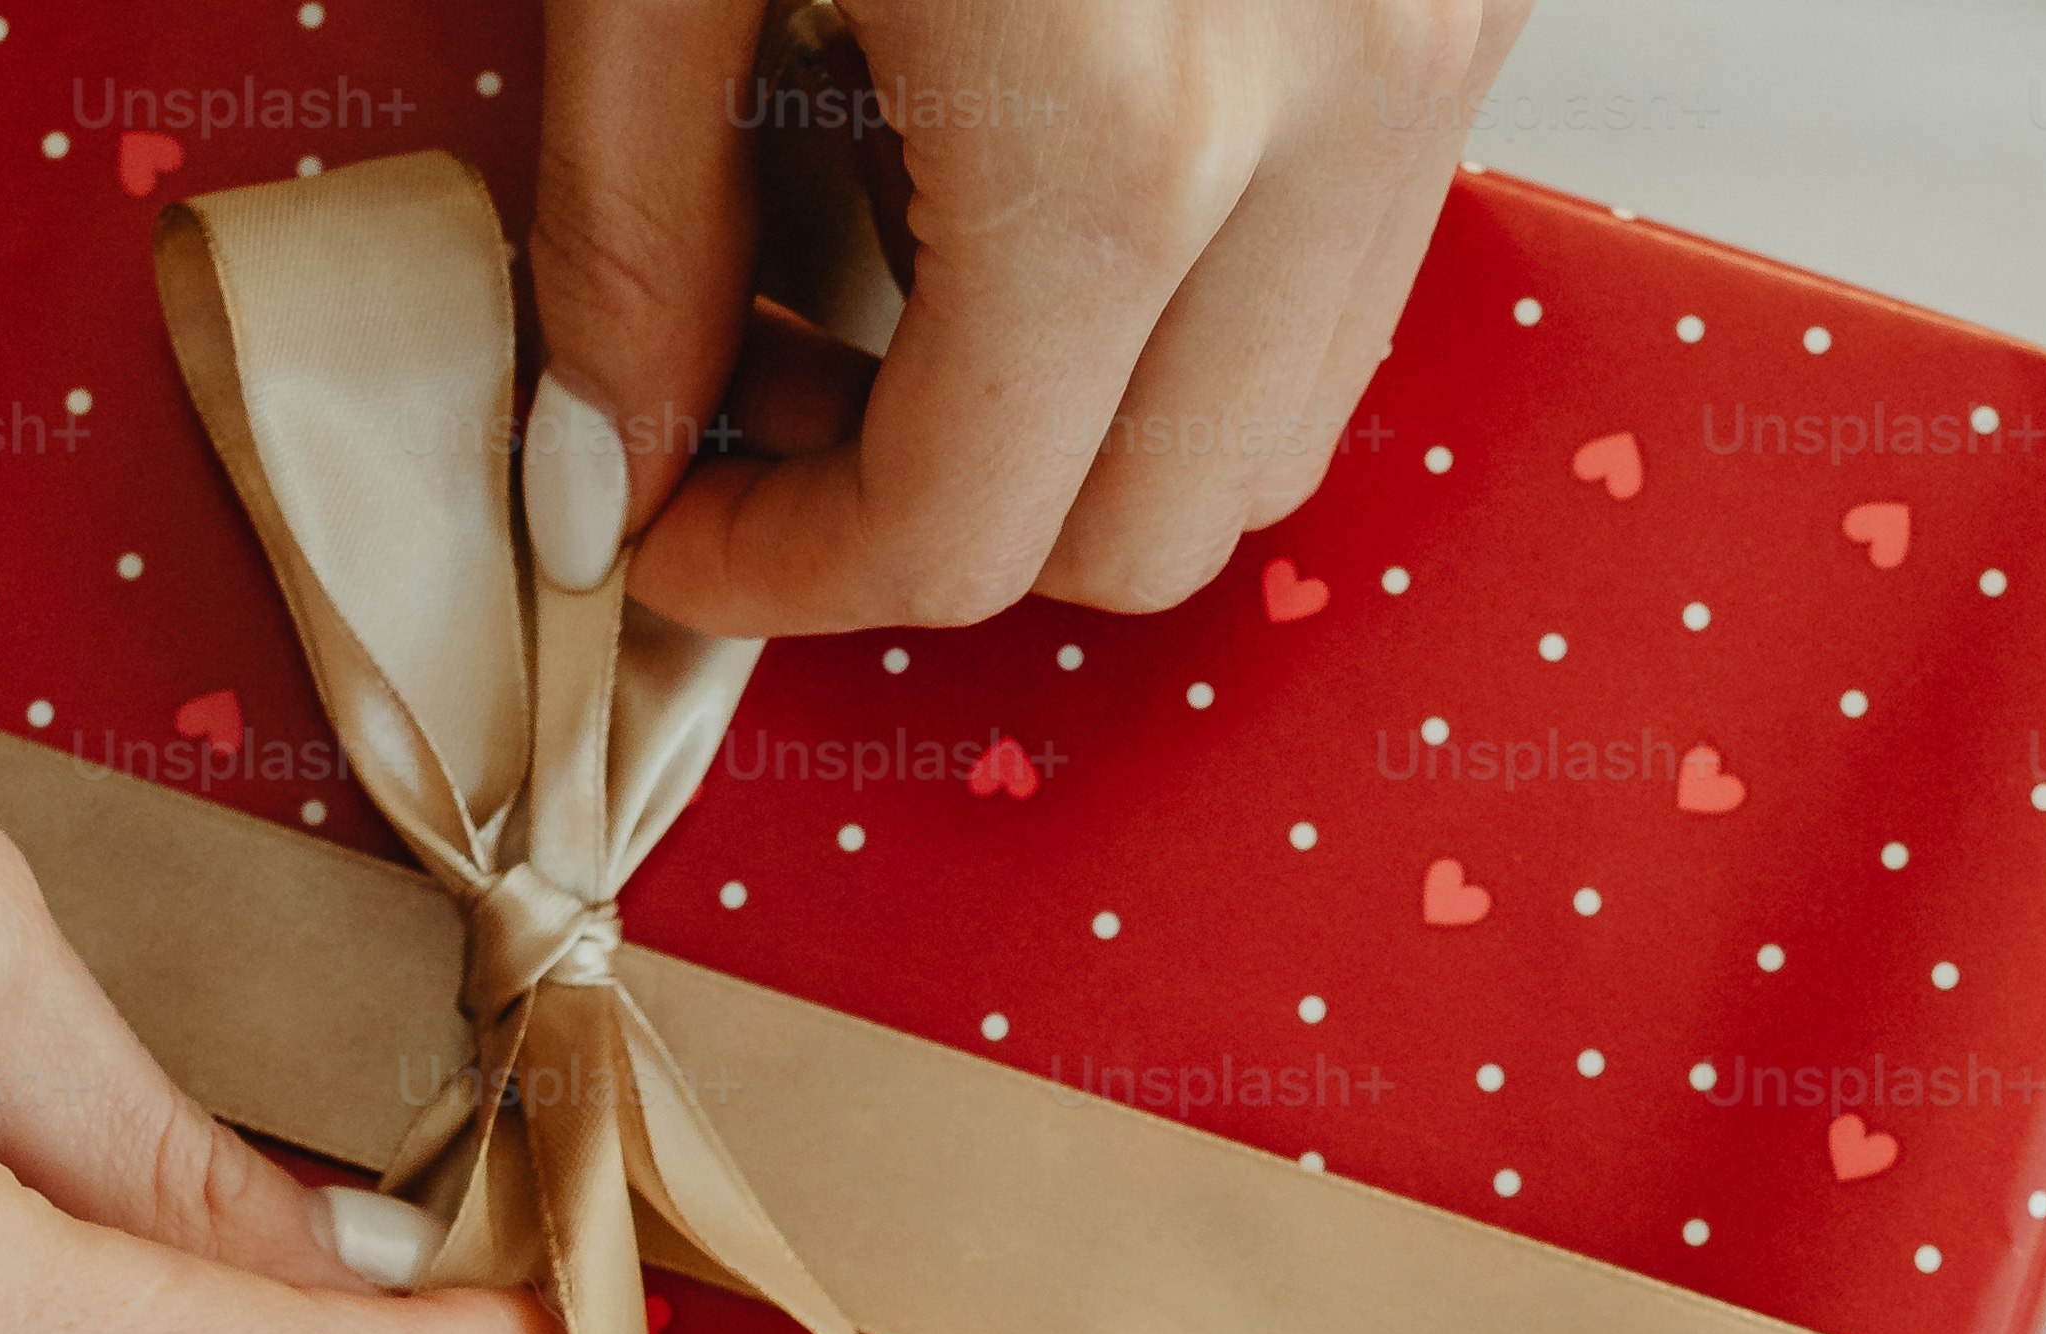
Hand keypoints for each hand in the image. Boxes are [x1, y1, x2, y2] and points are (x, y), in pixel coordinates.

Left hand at [533, 0, 1524, 635]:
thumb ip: (634, 214)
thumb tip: (604, 464)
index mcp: (1114, 121)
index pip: (960, 527)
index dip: (778, 571)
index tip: (668, 521)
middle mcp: (1327, 111)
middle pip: (1150, 535)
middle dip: (940, 527)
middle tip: (774, 397)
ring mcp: (1440, 46)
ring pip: (1283, 424)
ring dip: (1092, 427)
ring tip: (918, 275)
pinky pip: (1354, 255)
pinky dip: (1203, 288)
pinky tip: (1062, 159)